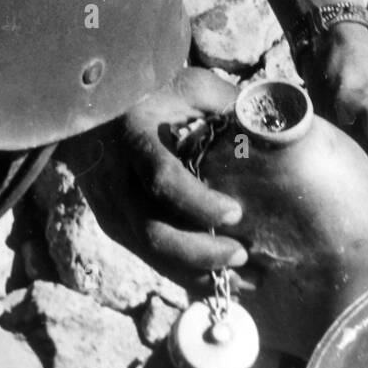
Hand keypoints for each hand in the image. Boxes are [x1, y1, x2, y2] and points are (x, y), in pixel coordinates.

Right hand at [58, 68, 248, 286]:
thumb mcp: (189, 87)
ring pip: (149, 253)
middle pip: (153, 232)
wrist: (92, 106)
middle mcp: (115, 179)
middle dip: (201, 253)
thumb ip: (228, 103)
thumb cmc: (152, 92)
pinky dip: (181, 272)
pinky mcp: (112, 224)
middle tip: (243, 257)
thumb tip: (276, 123)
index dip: (198, 203)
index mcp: (134, 137)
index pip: (162, 180)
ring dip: (195, 272)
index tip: (235, 214)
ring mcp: (109, 206)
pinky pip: (146, 256)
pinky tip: (213, 281)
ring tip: (240, 280)